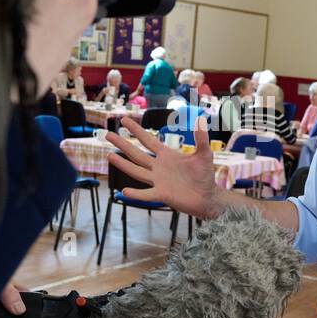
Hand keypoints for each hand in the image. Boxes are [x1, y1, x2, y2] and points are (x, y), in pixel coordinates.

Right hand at [106, 115, 222, 219]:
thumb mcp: (204, 154)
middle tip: (108, 134)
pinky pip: (146, 194)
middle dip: (122, 144)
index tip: (124, 120)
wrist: (208, 197)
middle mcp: (158, 167)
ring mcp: (158, 181)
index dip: (136, 130)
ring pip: (136, 171)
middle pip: (136, 154)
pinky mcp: (161, 194)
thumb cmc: (205, 176)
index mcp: (166, 155)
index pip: (148, 140)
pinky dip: (136, 194)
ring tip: (109, 156)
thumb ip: (201, 138)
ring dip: (123, 164)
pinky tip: (124, 192)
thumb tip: (201, 120)